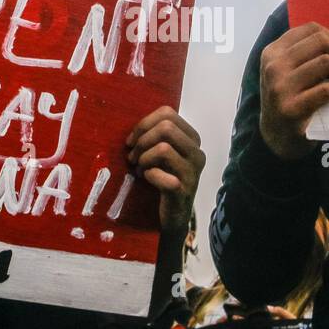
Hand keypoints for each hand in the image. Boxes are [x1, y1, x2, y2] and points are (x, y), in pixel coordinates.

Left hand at [126, 106, 204, 237]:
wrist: (174, 214)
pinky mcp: (183, 190)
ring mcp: (192, 172)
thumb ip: (156, 135)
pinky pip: (159, 173)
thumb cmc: (164, 178)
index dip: (144, 124)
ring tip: (139, 168)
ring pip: (163, 148)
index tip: (132, 140)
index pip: (168, 113)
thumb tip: (135, 128)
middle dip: (142, 140)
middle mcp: (197, 152)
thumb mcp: (163, 153)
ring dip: (143, 158)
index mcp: (192, 138)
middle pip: (166, 127)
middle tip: (133, 156)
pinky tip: (147, 179)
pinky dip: (148, 174)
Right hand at [258, 22, 328, 160]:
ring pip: (325, 63)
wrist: (275, 138)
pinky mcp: (291, 109)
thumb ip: (307, 55)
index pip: (310, 30)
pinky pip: (326, 89)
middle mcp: (273, 66)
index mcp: (273, 52)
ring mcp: (280, 87)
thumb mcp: (288, 71)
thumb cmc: (289, 100)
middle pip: (320, 43)